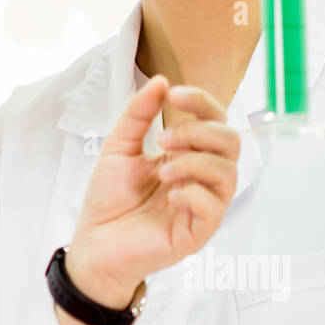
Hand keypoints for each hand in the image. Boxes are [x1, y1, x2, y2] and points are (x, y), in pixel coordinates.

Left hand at [65, 75, 239, 317]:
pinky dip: (194, 192)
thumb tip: (161, 81)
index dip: (201, 102)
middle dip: (200, 132)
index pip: (214, 121)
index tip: (174, 93)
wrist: (93, 243)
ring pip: (228, 173)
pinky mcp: (198, 233)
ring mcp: (203, 206)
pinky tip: (169, 194)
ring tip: (162, 171)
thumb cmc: (108, 199)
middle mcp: (201, 178)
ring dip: (196, 162)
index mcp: (186, 155)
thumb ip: (138, 114)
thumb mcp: (118, 147)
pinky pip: (214, 207)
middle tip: (163, 139)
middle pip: (231, 142)